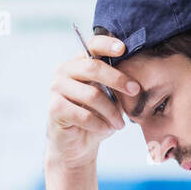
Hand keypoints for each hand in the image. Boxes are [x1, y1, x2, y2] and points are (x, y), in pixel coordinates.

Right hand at [46, 34, 138, 168]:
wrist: (77, 145)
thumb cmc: (96, 118)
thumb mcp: (110, 98)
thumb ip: (117, 85)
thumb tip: (134, 80)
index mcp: (79, 62)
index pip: (92, 46)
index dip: (107, 44)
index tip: (123, 49)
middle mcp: (64, 70)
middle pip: (93, 68)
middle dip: (118, 79)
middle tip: (135, 90)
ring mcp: (56, 88)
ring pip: (92, 94)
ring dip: (111, 111)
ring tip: (120, 124)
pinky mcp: (54, 108)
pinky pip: (84, 115)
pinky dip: (99, 124)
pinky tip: (106, 129)